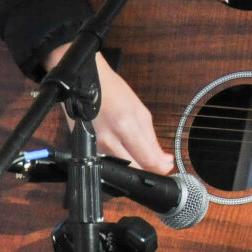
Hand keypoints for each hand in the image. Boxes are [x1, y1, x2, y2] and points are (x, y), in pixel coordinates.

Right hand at [45, 44, 173, 174]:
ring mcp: (95, 146)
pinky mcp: (85, 148)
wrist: (85, 81)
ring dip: (133, 165)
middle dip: (148, 169)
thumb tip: (163, 159)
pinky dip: (118, 161)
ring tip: (138, 152)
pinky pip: (106, 163)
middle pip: (134, 170)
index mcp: (125, 126)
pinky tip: (122, 150)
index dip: (161, 168)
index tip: (166, 165)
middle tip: (155, 162)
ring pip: (120, 169)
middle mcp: (108, 139)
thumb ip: (151, 139)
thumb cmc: (112, 91)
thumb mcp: (139, 111)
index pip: (148, 160)